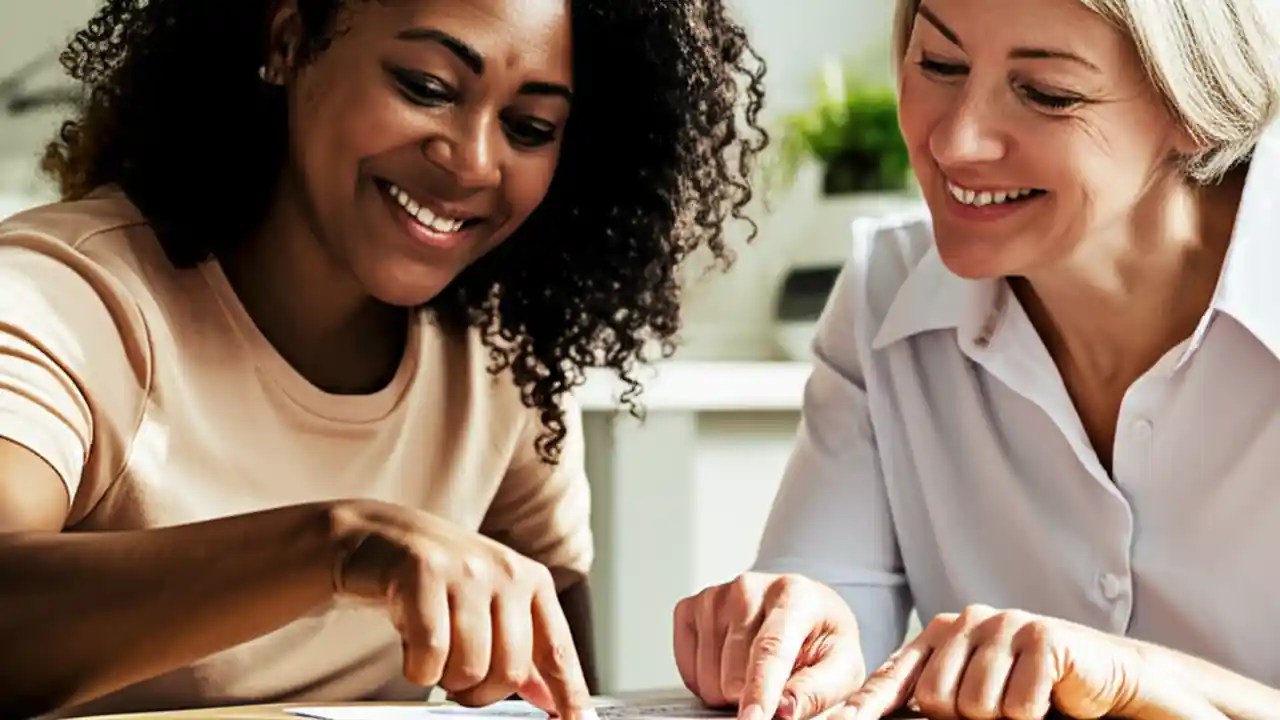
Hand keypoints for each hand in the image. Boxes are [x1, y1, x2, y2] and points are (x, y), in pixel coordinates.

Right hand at [330, 500, 593, 719]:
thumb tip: (552, 696)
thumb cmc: (436, 578)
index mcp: (531, 581)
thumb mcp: (487, 606)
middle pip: (511, 672)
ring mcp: (467, 570)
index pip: (558, 650)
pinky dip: (417, 667)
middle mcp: (507, 572)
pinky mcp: (424, 573)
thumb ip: (521, 648)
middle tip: (457, 679)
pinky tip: (410, 648)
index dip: (569, 694)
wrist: (375, 537)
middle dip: (480, 693)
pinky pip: (430, 653)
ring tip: (432, 653)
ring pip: (470, 668)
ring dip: (444, 678)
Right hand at [673, 573, 865, 719]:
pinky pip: (687, 670)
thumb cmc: (820, 641)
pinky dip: (706, 682)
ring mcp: (715, 596)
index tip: (752, 719)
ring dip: (728, 692)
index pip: (772, 648)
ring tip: (753, 673)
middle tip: (775, 688)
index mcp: (795, 596)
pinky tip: (728, 667)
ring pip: (707, 676)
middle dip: (749, 698)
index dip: (761, 689)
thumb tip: (783, 711)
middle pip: (733, 671)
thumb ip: (816, 691)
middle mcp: (750, 588)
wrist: (801, 611)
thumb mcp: (842, 667)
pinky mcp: (690, 608)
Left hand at [839, 604, 1150, 719]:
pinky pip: (1016, 706)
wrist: (1105, 677)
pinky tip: (1050, 697)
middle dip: (963, 718)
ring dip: (1001, 717)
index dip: (859, 707)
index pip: (892, 678)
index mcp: (940, 636)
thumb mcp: (976, 696)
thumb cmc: (1035, 692)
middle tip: (999, 709)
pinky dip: (1032, 714)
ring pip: (974, 706)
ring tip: (1025, 703)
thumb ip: (935, 702)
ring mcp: (1002, 625)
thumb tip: (875, 719)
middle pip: (934, 699)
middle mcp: (965, 623)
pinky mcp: (1040, 636)